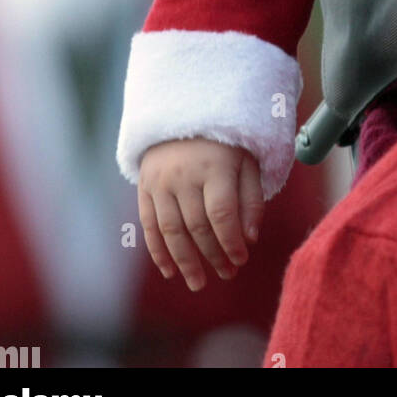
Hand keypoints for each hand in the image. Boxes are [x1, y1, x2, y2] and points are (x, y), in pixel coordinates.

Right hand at [138, 138, 264, 291]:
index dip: (231, 241)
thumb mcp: (246, 161)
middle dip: (213, 255)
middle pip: (197, 226)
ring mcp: (160, 181)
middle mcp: (184, 174)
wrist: (183, 113)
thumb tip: (249, 239)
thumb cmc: (224, 144)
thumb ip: (251, 199)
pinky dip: (158, 251)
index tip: (242, 260)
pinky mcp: (144, 187)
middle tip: (227, 274)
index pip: (221, 213)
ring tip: (199, 283)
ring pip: (171, 230)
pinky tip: (170, 271)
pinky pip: (149, 225)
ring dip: (185, 262)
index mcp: (214, 165)